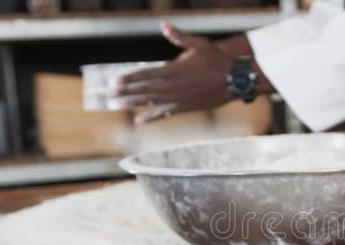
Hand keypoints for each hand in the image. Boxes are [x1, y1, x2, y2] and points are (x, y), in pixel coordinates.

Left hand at [112, 21, 234, 123]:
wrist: (235, 79)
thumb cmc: (217, 59)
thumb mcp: (198, 44)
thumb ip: (178, 37)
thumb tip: (164, 24)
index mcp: (174, 69)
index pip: (145, 74)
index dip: (129, 78)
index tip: (115, 81)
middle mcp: (174, 86)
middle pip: (144, 90)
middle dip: (126, 92)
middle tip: (110, 95)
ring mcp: (180, 98)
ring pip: (151, 102)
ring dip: (133, 104)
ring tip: (118, 105)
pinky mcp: (186, 107)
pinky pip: (165, 113)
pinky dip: (152, 117)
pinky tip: (139, 121)